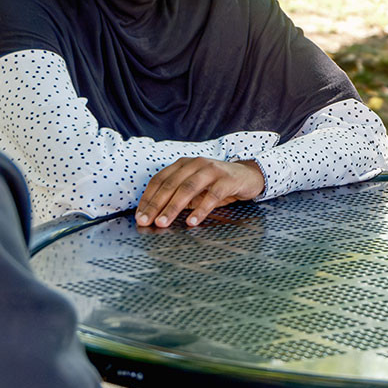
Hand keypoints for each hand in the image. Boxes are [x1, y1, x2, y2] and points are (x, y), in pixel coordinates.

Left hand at [136, 158, 265, 228]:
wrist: (248, 176)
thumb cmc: (217, 184)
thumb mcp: (194, 188)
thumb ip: (177, 197)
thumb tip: (155, 215)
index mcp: (183, 164)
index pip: (159, 180)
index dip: (147, 198)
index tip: (139, 215)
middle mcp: (195, 164)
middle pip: (170, 184)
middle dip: (156, 204)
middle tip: (146, 221)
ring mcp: (211, 170)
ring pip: (187, 188)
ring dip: (173, 207)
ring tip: (163, 223)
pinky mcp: (227, 180)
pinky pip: (212, 196)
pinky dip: (200, 209)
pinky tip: (192, 221)